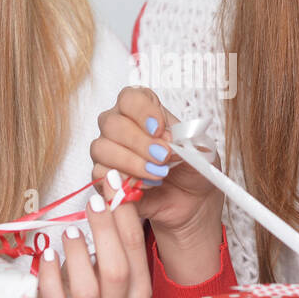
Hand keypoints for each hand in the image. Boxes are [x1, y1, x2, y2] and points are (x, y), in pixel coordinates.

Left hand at [30, 187, 150, 297]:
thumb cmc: (89, 281)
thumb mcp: (107, 260)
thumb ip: (113, 231)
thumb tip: (113, 182)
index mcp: (137, 290)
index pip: (136, 248)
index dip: (125, 213)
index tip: (113, 183)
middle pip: (116, 271)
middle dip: (105, 232)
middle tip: (92, 204)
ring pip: (88, 290)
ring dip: (78, 255)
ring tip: (69, 232)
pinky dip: (50, 276)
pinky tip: (47, 255)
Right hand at [90, 86, 223, 242]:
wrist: (191, 199)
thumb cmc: (192, 167)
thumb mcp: (198, 149)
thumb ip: (183, 140)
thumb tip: (163, 141)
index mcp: (142, 110)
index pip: (129, 98)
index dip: (142, 111)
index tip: (160, 128)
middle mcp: (120, 127)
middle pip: (111, 123)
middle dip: (139, 141)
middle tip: (163, 155)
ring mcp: (109, 152)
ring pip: (101, 148)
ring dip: (131, 161)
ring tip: (158, 173)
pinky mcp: (105, 178)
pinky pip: (101, 175)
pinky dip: (125, 180)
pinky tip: (146, 185)